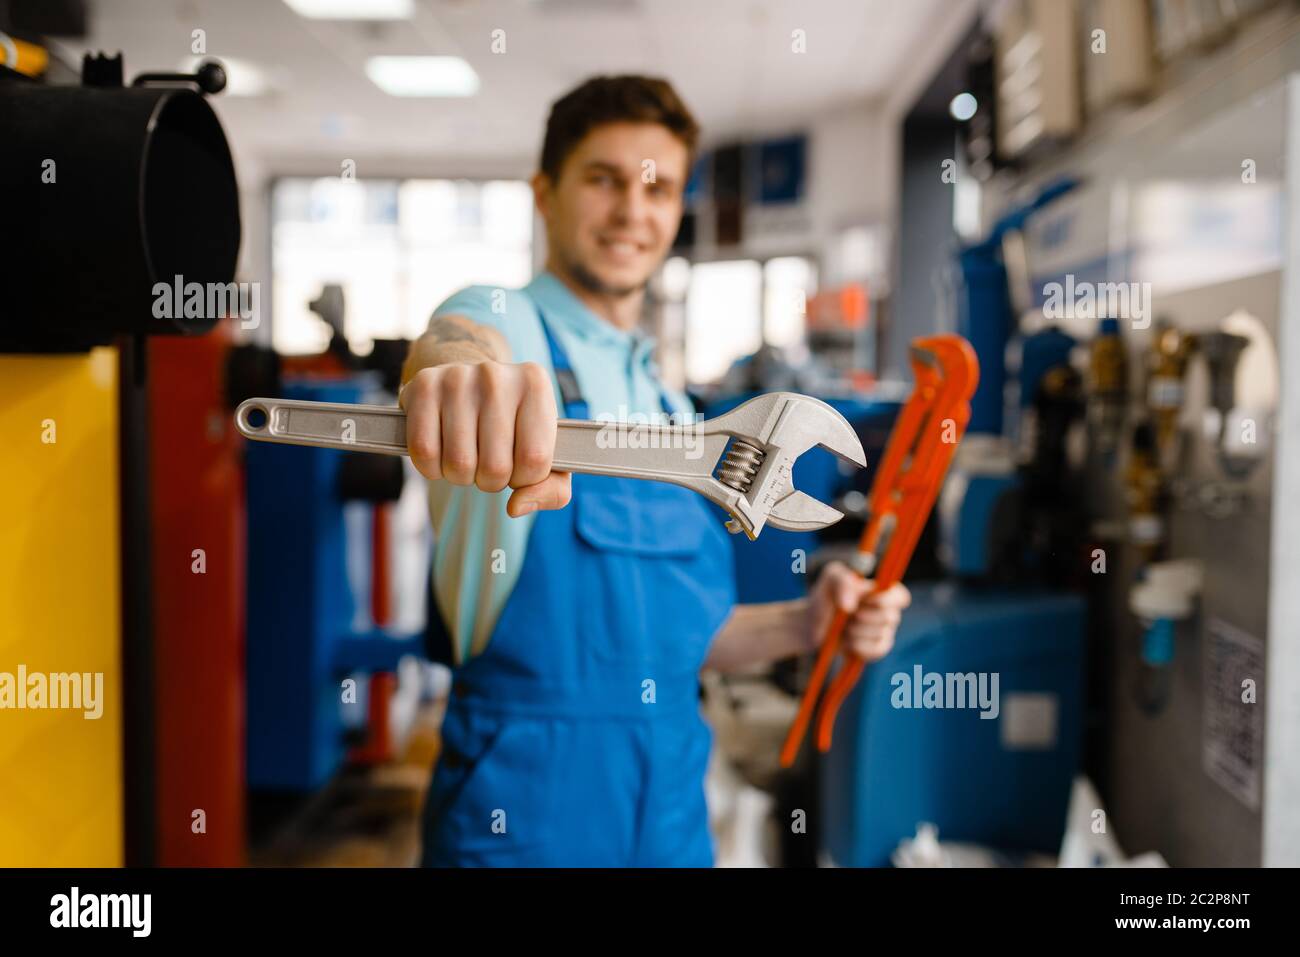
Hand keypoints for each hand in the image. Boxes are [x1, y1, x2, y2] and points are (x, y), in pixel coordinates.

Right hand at [401, 360, 570, 516]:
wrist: (468, 379)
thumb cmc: (512, 423)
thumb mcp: (545, 449)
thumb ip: (551, 488)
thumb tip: (516, 506)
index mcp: (535, 386)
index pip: (534, 460)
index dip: (524, 479)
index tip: (518, 467)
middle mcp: (496, 377)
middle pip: (494, 467)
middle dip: (491, 480)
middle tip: (488, 463)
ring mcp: (456, 379)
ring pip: (458, 464)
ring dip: (461, 476)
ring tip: (467, 457)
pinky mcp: (423, 387)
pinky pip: (424, 452)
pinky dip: (432, 468)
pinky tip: (442, 454)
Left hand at [806, 561, 910, 660]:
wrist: (813, 624)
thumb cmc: (826, 597)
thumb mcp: (830, 578)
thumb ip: (842, 581)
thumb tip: (850, 606)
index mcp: (883, 592)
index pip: (901, 597)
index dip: (886, 600)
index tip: (865, 600)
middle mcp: (889, 612)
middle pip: (889, 617)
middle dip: (862, 616)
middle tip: (846, 614)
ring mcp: (885, 632)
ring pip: (879, 634)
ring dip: (854, 631)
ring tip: (843, 627)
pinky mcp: (877, 650)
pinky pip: (875, 650)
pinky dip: (857, 646)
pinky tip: (846, 641)